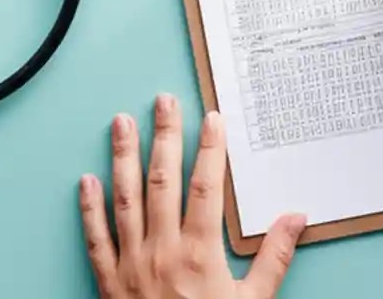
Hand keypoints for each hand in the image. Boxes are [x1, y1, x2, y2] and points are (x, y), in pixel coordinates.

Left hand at [79, 95, 306, 297]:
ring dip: (122, 157)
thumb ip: (274, 259)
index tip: (211, 118)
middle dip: (163, 137)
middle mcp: (161, 251)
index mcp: (199, 253)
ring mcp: (130, 264)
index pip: (205, 187)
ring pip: (124, 199)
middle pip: (162, 181)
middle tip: (163, 102)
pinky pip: (95, 238)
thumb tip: (296, 219)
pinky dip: (88, 208)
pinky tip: (85, 180)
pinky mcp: (108, 282)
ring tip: (121, 123)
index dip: (209, 149)